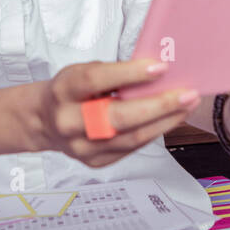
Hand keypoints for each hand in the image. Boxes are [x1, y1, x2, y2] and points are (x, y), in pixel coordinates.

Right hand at [29, 58, 201, 167]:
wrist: (44, 121)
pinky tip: (168, 120)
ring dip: (164, 122)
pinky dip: (153, 132)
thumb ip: (112, 73)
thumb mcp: (81, 72)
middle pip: (118, 117)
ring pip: (131, 137)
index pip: (96, 81)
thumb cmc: (69, 92)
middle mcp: (69, 122)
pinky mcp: (95, 161)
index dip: (129, 74)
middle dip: (158, 105)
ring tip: (186, 107)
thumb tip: (155, 71)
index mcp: (64, 91)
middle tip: (186, 95)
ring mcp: (82, 147)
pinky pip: (131, 148)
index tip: (159, 67)